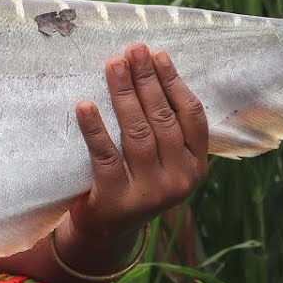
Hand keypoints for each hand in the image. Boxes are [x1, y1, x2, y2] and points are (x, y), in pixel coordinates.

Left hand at [71, 43, 208, 239]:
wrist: (108, 232)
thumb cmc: (135, 183)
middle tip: (133, 51)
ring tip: (113, 65)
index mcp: (197, 166)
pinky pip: (105, 156)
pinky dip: (95, 129)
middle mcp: (180, 180)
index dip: (174, 83)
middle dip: (147, 80)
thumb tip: (149, 70)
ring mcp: (151, 192)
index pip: (191, 116)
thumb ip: (166, 130)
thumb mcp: (163, 162)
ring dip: (125, 95)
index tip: (158, 55)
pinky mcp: (117, 199)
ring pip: (138, 133)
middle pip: (163, 119)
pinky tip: (85, 105)